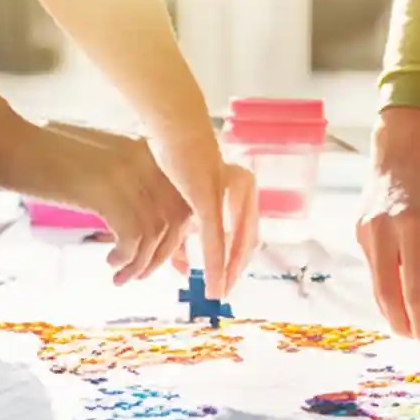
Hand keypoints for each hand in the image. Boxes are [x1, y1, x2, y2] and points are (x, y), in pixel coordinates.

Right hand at [0, 121, 190, 285]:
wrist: (8, 140)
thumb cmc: (46, 160)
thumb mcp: (98, 171)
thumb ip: (128, 193)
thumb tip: (150, 231)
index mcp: (144, 151)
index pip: (183, 200)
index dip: (183, 237)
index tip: (176, 265)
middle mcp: (142, 159)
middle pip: (176, 218)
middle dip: (163, 256)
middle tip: (141, 275)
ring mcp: (125, 173)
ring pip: (156, 232)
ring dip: (141, 263)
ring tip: (122, 276)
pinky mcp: (104, 189)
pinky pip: (133, 235)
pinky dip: (126, 257)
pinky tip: (110, 263)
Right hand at [148, 127, 258, 296]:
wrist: (173, 126)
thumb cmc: (178, 153)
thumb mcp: (191, 191)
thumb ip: (192, 218)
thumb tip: (186, 236)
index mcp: (244, 188)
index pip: (247, 231)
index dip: (239, 258)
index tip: (228, 277)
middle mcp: (245, 191)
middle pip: (246, 241)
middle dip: (235, 270)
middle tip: (223, 292)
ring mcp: (229, 195)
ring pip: (233, 243)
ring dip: (227, 272)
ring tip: (218, 293)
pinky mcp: (209, 198)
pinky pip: (215, 237)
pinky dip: (215, 263)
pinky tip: (213, 280)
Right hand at [357, 107, 419, 363]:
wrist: (404, 153)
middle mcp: (409, 227)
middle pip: (415, 295)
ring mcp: (380, 229)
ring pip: (388, 292)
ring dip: (401, 322)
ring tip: (413, 336)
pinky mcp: (361, 232)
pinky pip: (374, 277)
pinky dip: (386, 301)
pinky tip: (395, 313)